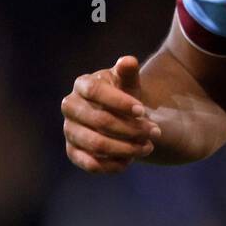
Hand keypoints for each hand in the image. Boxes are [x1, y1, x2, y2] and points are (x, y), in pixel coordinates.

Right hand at [61, 55, 161, 173]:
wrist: (119, 116)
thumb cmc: (124, 93)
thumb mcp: (129, 82)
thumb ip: (128, 72)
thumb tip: (129, 61)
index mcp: (82, 84)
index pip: (96, 92)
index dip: (120, 102)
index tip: (142, 110)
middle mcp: (70, 106)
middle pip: (99, 120)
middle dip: (131, 129)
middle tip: (155, 132)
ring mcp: (69, 130)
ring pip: (96, 144)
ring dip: (126, 148)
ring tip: (148, 147)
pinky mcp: (72, 152)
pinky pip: (90, 164)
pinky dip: (113, 164)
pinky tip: (130, 160)